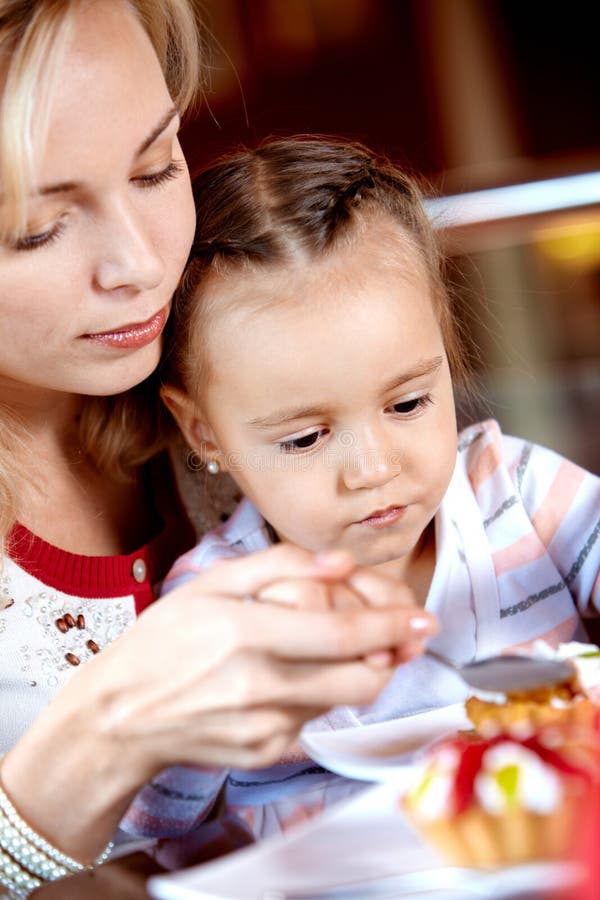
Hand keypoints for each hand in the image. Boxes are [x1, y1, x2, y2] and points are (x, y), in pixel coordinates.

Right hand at [1, 543, 436, 861]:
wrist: (120, 717)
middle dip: (394, 655)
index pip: (342, 634)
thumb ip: (279, 564)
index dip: (392, 625)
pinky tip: (301, 677)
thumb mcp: (210, 583)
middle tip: (406, 634)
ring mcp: (265, 728)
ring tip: (358, 649)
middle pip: (360, 679)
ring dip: (365, 674)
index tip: (423, 617)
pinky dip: (324, 697)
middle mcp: (259, 687)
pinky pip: (317, 723)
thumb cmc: (163, 642)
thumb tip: (341, 562)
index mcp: (246, 634)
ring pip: (345, 703)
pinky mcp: (266, 754)